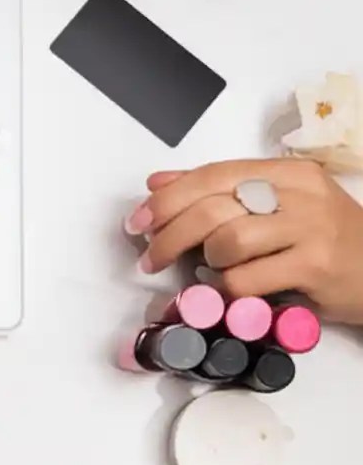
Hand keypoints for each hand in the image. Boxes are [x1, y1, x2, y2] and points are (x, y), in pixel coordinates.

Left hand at [128, 158, 362, 322]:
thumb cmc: (327, 241)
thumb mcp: (278, 207)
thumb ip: (219, 192)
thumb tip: (156, 183)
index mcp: (286, 172)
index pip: (211, 175)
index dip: (166, 198)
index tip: (137, 221)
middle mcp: (299, 194)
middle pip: (212, 207)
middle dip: (168, 234)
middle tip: (149, 257)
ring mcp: (310, 229)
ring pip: (228, 241)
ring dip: (207, 262)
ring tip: (214, 271)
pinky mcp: (315, 266)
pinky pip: (247, 279)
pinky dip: (227, 290)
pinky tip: (231, 292)